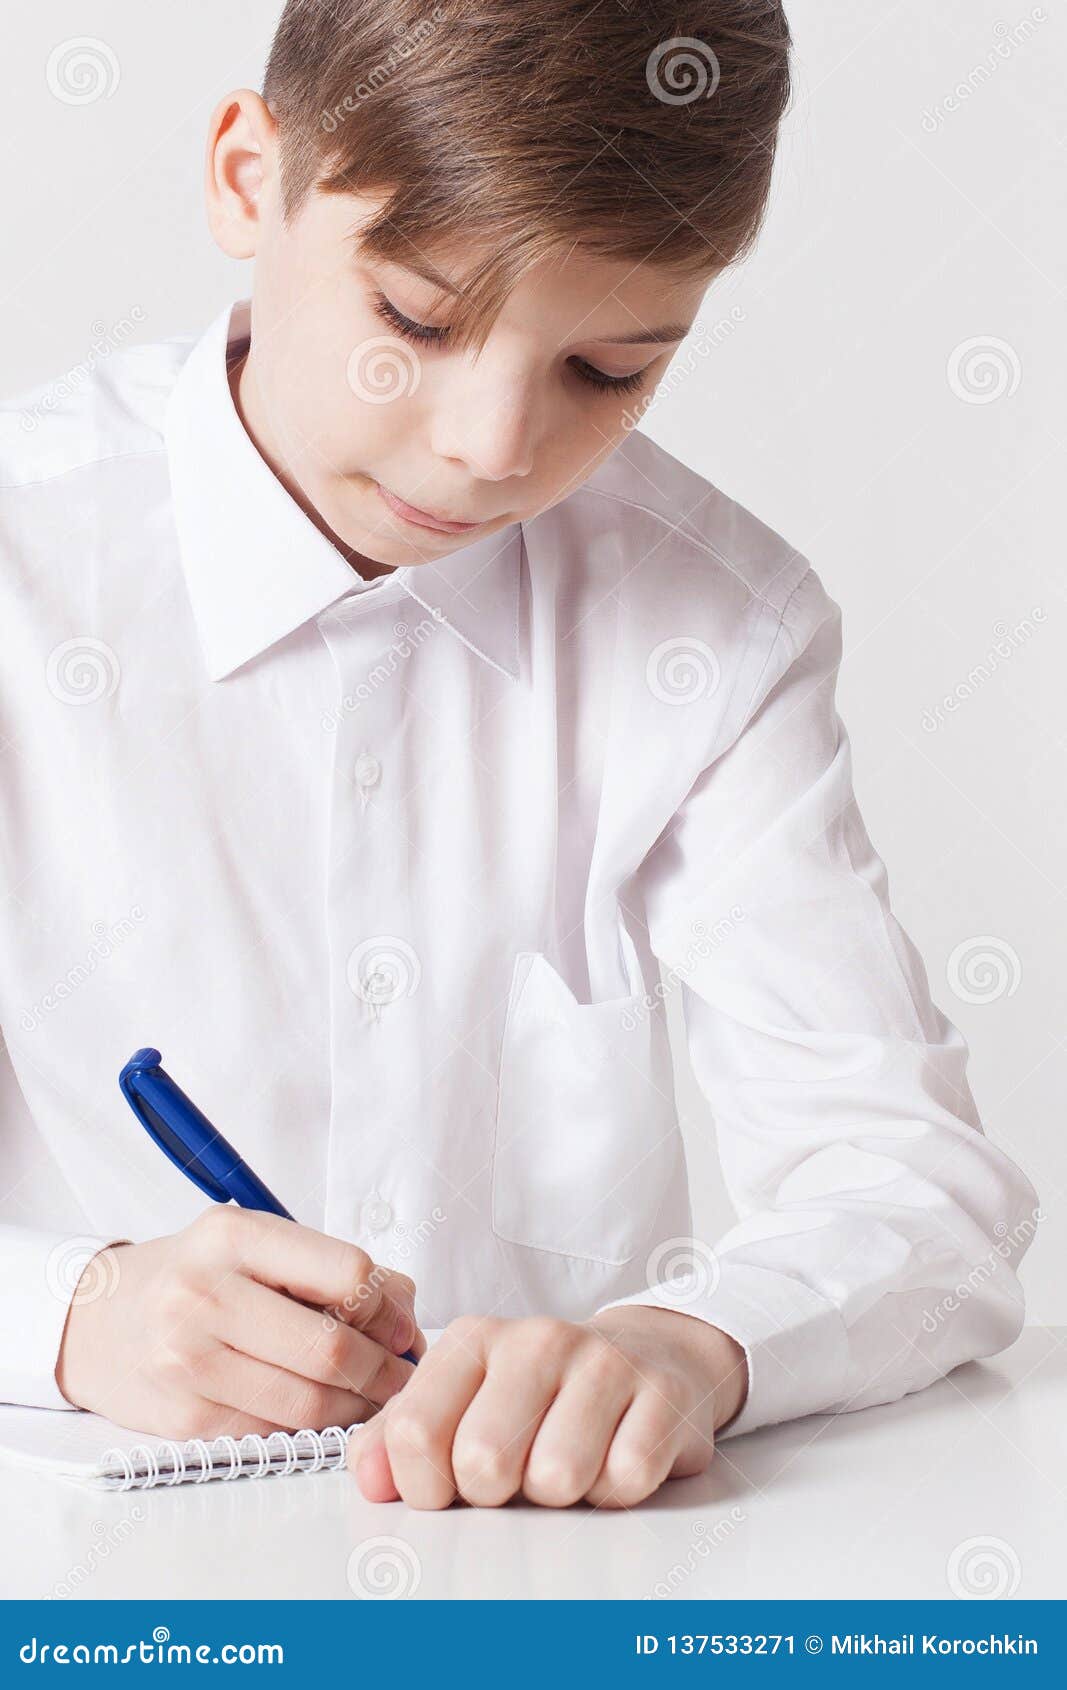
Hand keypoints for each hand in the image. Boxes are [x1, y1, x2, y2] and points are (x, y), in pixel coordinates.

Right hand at [55, 1207, 426, 1438]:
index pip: (346, 1272)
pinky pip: (276, 1432)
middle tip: (403, 1377)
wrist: (100, 1321)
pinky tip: (326, 1412)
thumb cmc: (198, 1277)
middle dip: (384, 1370)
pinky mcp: (185, 1419)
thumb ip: (334, 1270)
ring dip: (359, 1407)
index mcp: (233, 1236)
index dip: (387, 1307)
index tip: (400, 1326)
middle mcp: (205, 1294)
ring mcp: (189, 1360)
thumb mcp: (256, 1245)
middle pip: (331, 1347)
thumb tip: (406, 1319)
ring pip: (309, 1402)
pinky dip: (315, 1428)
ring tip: (373, 1397)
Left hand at [347, 1305, 747, 1509]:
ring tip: (567, 1462)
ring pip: (557, 1478)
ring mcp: (604, 1362)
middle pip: (483, 1462)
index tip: (447, 1487)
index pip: (415, 1433)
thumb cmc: (542, 1395)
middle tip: (516, 1476)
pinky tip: (613, 1456)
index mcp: (475, 1340)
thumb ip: (401, 1437)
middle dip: (496, 1495)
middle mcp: (537, 1339)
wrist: (648, 1357)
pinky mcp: (662, 1395)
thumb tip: (370, 1479)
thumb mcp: (464, 1402)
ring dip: (560, 1496)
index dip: (425, 1486)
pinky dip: (615, 1491)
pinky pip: (624, 1480)